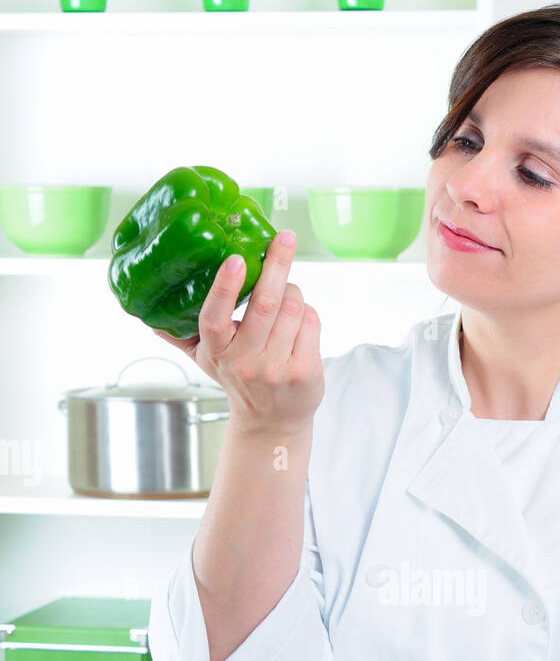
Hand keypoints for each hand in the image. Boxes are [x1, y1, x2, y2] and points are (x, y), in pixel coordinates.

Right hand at [152, 230, 323, 436]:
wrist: (270, 422)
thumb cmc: (238, 379)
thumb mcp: (205, 359)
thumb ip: (180, 336)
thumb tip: (148, 317)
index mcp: (217, 351)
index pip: (215, 318)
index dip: (224, 287)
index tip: (235, 259)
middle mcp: (245, 361)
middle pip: (266, 303)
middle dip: (277, 265)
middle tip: (283, 238)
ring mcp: (277, 368)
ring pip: (293, 307)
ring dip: (294, 291)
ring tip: (287, 294)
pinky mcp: (304, 372)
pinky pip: (311, 322)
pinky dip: (307, 313)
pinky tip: (298, 322)